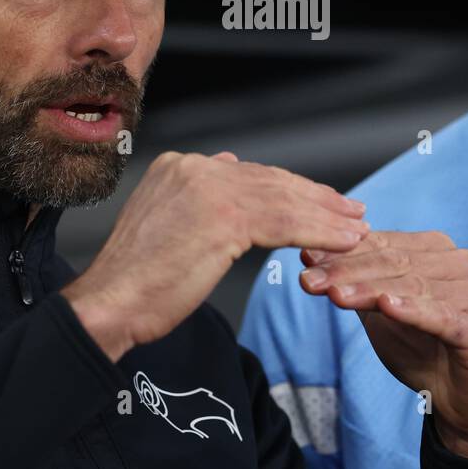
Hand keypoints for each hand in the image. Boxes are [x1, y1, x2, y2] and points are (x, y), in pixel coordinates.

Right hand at [62, 151, 367, 361]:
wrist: (111, 302)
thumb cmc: (136, 279)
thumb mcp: (165, 220)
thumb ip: (196, 195)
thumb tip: (228, 167)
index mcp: (179, 166)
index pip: (249, 173)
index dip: (290, 188)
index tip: (320, 200)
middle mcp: (194, 168)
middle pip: (271, 182)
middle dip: (316, 198)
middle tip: (351, 210)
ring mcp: (209, 189)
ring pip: (283, 201)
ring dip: (327, 216)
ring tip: (356, 228)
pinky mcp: (224, 218)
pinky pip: (285, 223)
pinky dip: (320, 232)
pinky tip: (342, 241)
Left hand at [299, 231, 467, 459]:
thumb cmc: (425, 350)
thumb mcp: (382, 314)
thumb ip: (357, 285)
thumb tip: (312, 256)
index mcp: (436, 251)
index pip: (383, 244)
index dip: (342, 252)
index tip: (305, 259)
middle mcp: (459, 263)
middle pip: (394, 262)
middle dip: (347, 271)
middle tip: (309, 280)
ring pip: (412, 286)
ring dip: (369, 290)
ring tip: (334, 295)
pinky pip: (440, 315)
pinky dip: (412, 310)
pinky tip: (386, 307)